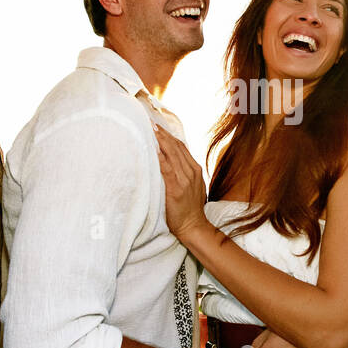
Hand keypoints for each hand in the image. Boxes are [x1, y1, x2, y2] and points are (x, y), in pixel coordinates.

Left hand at [153, 122, 208, 239]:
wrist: (193, 226)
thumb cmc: (190, 208)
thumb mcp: (193, 186)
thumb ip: (185, 172)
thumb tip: (173, 161)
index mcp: (195, 169)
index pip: (182, 147)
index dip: (170, 135)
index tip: (160, 125)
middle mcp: (191, 171)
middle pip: (176, 147)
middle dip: (164, 134)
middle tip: (152, 121)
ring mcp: (184, 179)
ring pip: (172, 154)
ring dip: (161, 141)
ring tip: (151, 129)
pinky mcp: (176, 188)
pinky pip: (166, 169)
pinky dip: (160, 157)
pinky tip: (153, 149)